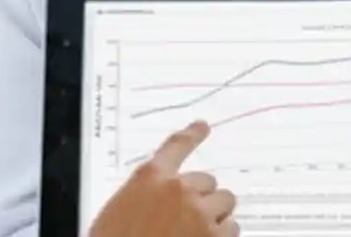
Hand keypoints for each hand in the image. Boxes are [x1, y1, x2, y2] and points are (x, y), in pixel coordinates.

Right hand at [90, 121, 238, 236]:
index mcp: (150, 178)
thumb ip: (145, 197)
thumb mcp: (118, 213)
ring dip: (216, 214)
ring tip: (200, 231)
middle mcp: (179, 189)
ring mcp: (200, 213)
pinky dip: (223, 235)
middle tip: (189, 218)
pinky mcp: (215, 236)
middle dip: (202, 198)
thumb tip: (159, 202)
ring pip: (225, 202)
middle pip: (207, 181)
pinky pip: (232, 227)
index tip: (203, 126)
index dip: (192, 135)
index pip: (176, 146)